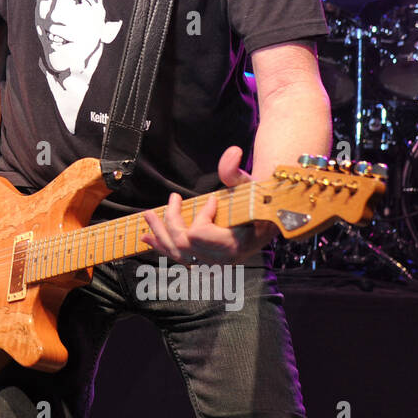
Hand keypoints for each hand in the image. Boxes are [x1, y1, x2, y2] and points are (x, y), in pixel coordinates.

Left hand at [140, 145, 275, 264]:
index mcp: (234, 246)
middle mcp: (222, 260)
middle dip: (171, 220)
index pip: (199, 235)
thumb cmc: (260, 202)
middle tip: (172, 198)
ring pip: (178, 253)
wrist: (270, 220)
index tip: (212, 200)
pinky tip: (147, 238)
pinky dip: (162, 247)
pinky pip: (180, 258)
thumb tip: (232, 152)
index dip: (202, 216)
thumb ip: (236, 172)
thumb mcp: (250, 185)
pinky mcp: (207, 264)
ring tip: (147, 215)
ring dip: (159, 233)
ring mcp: (213, 265)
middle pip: (183, 244)